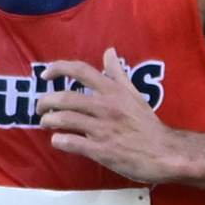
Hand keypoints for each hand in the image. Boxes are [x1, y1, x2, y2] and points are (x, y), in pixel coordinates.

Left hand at [37, 48, 181, 184]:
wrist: (164, 153)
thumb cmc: (147, 124)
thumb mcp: (134, 94)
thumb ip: (118, 74)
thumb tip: (109, 51)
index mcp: (113, 91)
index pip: (81, 70)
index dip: (58, 68)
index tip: (45, 75)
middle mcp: (106, 106)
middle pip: (66, 97)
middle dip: (46, 101)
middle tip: (40, 107)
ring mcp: (103, 129)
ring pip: (65, 119)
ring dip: (48, 120)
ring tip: (45, 123)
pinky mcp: (101, 150)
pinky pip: (72, 143)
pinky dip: (60, 141)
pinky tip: (58, 141)